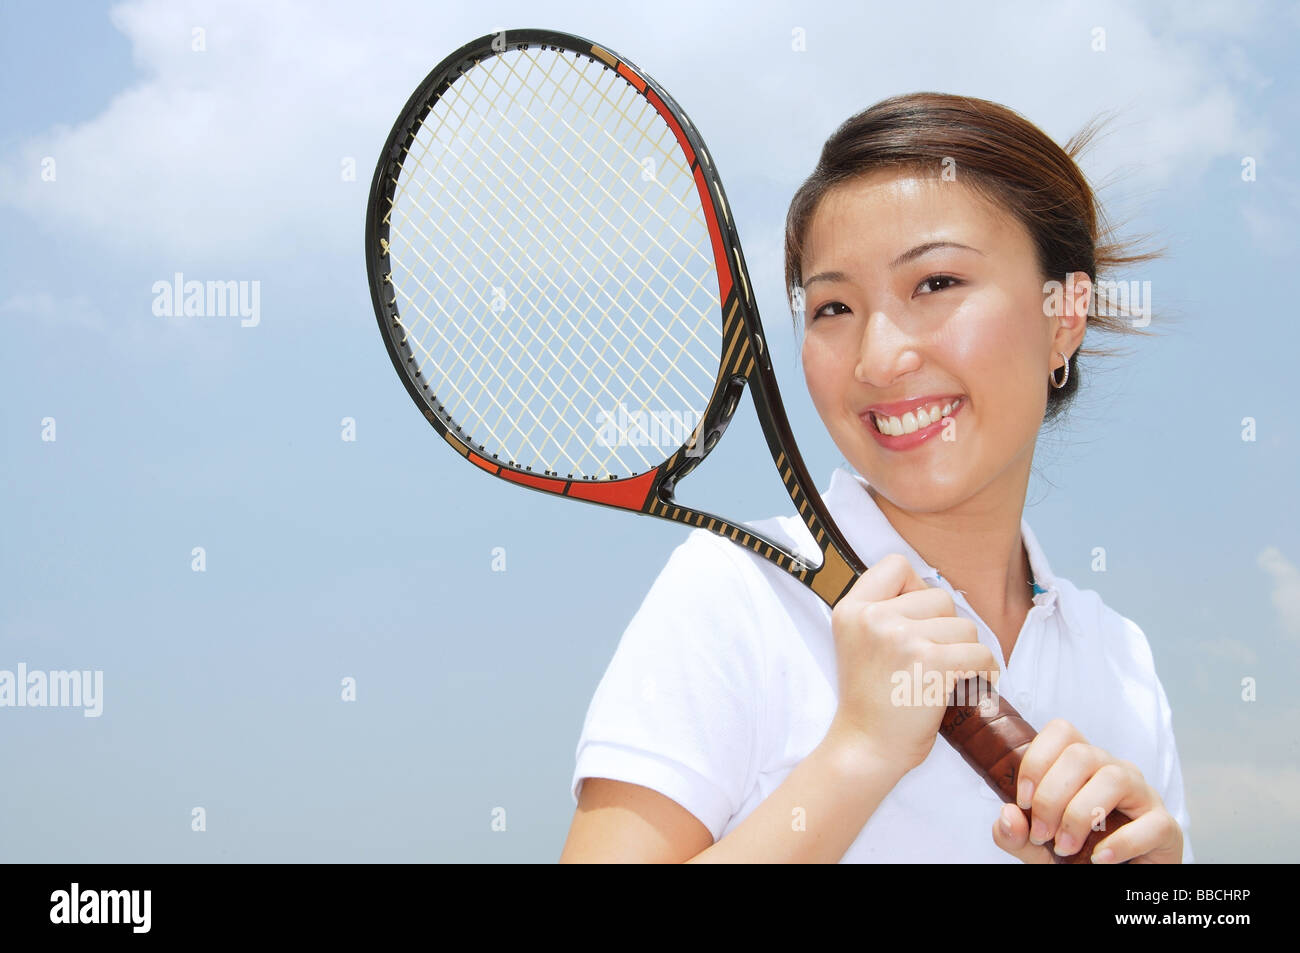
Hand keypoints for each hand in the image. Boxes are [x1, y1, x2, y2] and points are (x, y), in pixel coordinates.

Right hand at [827, 553, 998, 775]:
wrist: (866, 748)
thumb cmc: (870, 702)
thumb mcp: (858, 643)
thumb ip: (885, 612)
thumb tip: (933, 593)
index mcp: (852, 609)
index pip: (897, 566)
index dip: (915, 589)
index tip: (917, 621)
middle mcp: (873, 617)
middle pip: (939, 597)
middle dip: (946, 628)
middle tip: (935, 659)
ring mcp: (902, 638)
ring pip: (964, 626)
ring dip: (966, 652)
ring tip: (949, 676)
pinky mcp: (931, 662)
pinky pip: (980, 653)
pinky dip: (985, 672)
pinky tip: (970, 685)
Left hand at [991, 718, 1183, 863]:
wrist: (1119, 883)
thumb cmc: (1078, 855)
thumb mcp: (1037, 846)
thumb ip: (1015, 833)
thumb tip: (1008, 816)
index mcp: (1083, 765)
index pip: (1062, 732)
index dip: (1036, 760)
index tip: (1021, 800)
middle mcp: (1114, 770)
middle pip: (1081, 755)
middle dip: (1052, 797)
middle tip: (1042, 835)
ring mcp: (1143, 795)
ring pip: (1114, 778)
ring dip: (1080, 815)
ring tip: (1066, 847)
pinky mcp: (1166, 826)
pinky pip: (1150, 823)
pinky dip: (1120, 842)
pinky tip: (1099, 858)